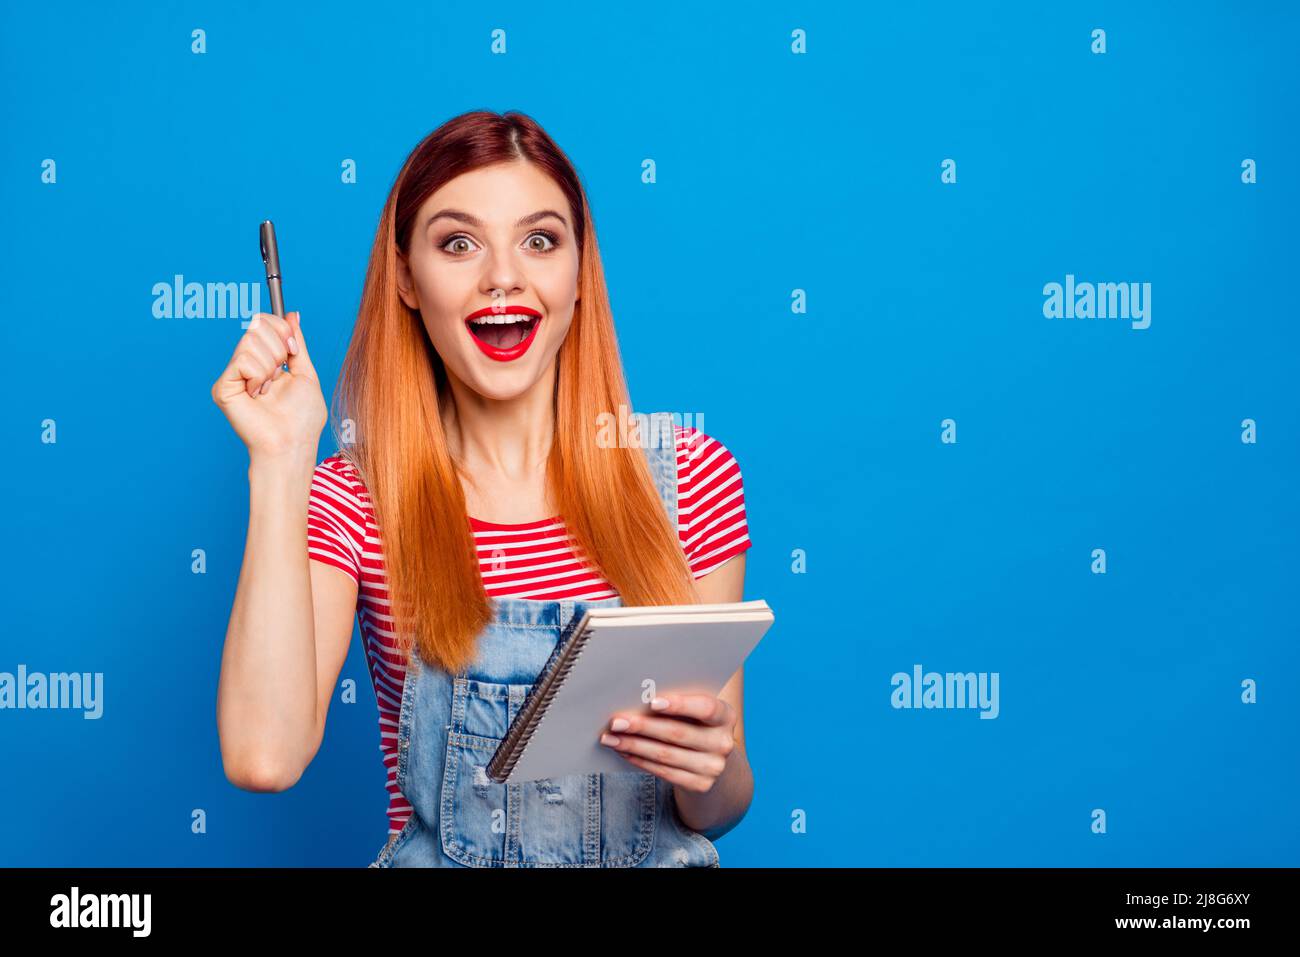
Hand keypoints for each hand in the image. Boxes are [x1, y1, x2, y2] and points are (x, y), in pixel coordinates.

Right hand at [210, 311, 327, 458]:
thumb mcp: (306, 373)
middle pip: (257, 326)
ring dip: (270, 367)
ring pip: (251, 340)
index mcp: (266, 361)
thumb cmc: (302, 418)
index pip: (264, 322)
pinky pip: (243, 358)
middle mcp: (246, 365)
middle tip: (279, 377)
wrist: (292, 443)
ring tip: (268, 390)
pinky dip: (258, 376)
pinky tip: (257, 395)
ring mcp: (233, 375)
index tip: (292, 350)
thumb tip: (292, 314)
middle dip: (278, 350)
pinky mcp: (223, 386)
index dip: (281, 329)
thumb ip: (297, 344)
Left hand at [599, 693, 736, 792]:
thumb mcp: (697, 712)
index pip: (706, 708)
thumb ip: (678, 703)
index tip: (652, 701)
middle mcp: (724, 743)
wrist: (714, 761)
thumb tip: (636, 697)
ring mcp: (713, 767)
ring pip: (666, 755)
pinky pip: (664, 772)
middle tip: (616, 721)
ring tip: (611, 738)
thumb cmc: (697, 724)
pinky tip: (624, 751)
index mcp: (726, 716)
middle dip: (643, 726)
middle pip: (678, 733)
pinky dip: (640, 760)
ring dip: (634, 745)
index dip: (680, 704)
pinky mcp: (700, 785)